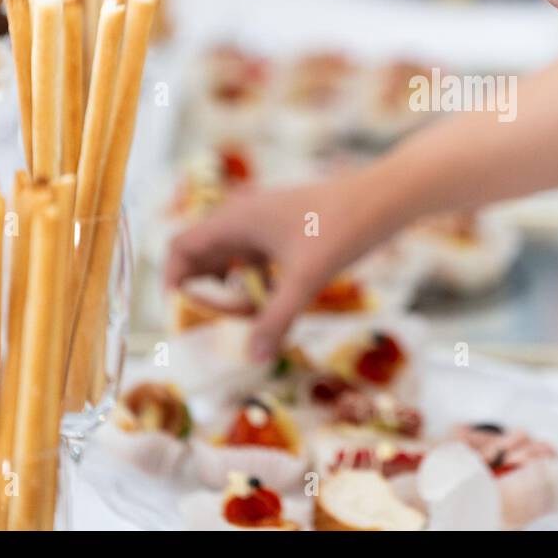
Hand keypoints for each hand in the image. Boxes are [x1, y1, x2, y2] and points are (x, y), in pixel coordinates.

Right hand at [164, 171, 397, 360]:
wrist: (385, 198)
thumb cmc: (341, 229)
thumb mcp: (306, 279)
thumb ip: (277, 319)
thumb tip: (253, 359)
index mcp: (234, 219)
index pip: (180, 249)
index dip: (173, 283)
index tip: (181, 317)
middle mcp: (242, 216)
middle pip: (201, 256)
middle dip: (203, 293)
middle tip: (213, 328)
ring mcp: (264, 220)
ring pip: (229, 259)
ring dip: (229, 289)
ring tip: (243, 319)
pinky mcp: (285, 227)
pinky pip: (254, 257)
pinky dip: (254, 281)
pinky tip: (271, 302)